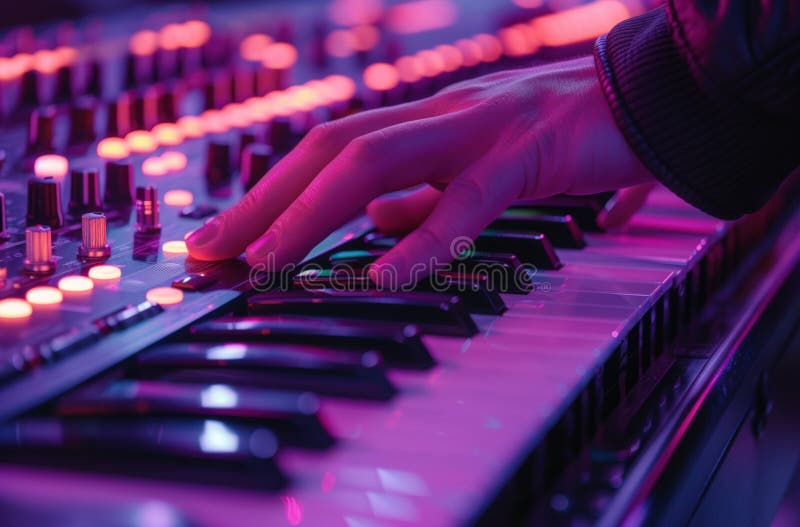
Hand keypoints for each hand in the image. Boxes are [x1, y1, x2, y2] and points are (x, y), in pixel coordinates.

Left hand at [186, 55, 652, 283]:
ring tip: (267, 266)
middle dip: (265, 201)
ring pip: (377, 162)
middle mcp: (438, 115)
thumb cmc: (565, 138)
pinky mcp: (528, 152)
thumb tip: (373, 231)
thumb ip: (426, 199)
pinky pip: (466, 198)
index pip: (328, 152)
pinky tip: (383, 277)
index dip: (269, 191)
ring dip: (313, 215)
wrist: (652, 100)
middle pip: (330, 150)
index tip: (225, 237)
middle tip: (213, 252)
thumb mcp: (480, 174)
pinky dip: (422, 239)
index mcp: (425, 123)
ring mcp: (480, 127)